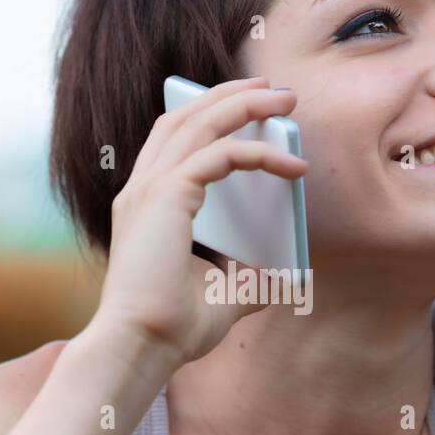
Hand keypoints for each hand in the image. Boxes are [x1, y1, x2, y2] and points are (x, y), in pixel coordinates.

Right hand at [90, 76, 307, 367]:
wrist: (142, 347)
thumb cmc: (171, 329)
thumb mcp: (224, 296)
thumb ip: (249, 280)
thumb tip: (283, 278)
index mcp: (146, 207)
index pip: (173, 142)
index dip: (208, 117)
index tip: (248, 106)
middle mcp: (141, 191)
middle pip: (183, 119)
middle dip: (228, 96)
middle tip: (271, 88)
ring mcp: (148, 190)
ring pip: (198, 123)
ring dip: (243, 104)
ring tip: (283, 98)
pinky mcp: (166, 197)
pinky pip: (220, 155)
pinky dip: (258, 153)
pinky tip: (293, 165)